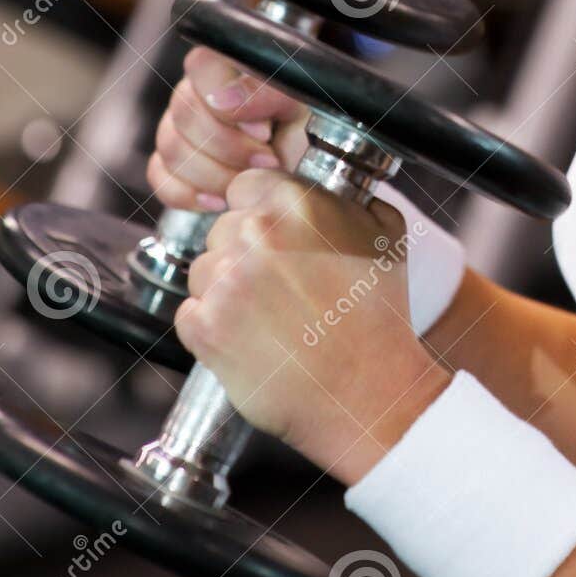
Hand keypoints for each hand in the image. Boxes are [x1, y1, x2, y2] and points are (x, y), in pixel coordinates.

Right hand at [149, 46, 309, 212]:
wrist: (306, 163)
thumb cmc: (306, 125)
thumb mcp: (300, 102)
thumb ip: (266, 91)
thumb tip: (224, 99)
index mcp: (225, 65)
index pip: (201, 65)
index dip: (228, 101)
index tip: (263, 130)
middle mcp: (194, 93)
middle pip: (184, 115)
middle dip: (230, 148)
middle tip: (267, 160)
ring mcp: (177, 130)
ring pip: (172, 150)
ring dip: (216, 175)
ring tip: (251, 180)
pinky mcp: (171, 166)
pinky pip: (161, 179)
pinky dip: (191, 195)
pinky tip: (221, 199)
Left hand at [173, 168, 451, 485]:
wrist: (366, 391)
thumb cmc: (378, 319)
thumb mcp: (385, 238)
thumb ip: (355, 202)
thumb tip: (341, 194)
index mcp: (295, 203)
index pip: (246, 185)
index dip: (258, 211)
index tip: (270, 235)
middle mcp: (254, 234)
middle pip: (222, 228)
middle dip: (242, 252)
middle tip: (276, 285)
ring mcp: (225, 280)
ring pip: (202, 270)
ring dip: (225, 289)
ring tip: (267, 317)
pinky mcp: (206, 327)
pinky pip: (189, 313)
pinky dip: (210, 327)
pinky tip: (249, 338)